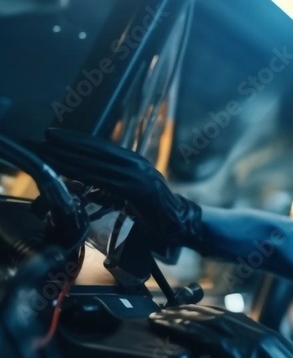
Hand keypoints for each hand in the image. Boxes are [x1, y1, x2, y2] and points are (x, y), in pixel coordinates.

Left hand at [41, 128, 202, 261]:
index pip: (102, 147)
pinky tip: (66, 170)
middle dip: (70, 143)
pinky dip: (83, 174)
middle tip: (46, 135)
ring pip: (97, 163)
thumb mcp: (129, 197)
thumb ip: (107, 190)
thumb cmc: (155, 212)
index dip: (78, 140)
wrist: (180, 224)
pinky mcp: (136, 190)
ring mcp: (137, 176)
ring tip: (49, 150)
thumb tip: (82, 187)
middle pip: (97, 150)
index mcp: (136, 162)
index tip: (56, 134)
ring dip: (70, 156)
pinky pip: (103, 179)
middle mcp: (137, 164)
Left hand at [147, 305, 292, 357]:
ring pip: (210, 322)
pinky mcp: (242, 353)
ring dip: (184, 318)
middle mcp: (259, 333)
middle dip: (191, 311)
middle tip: (168, 309)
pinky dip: (188, 330)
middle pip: (218, 315)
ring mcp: (251, 341)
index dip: (208, 313)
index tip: (190, 311)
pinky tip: (172, 328)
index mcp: (267, 336)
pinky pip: (208, 338)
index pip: (233, 318)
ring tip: (163, 316)